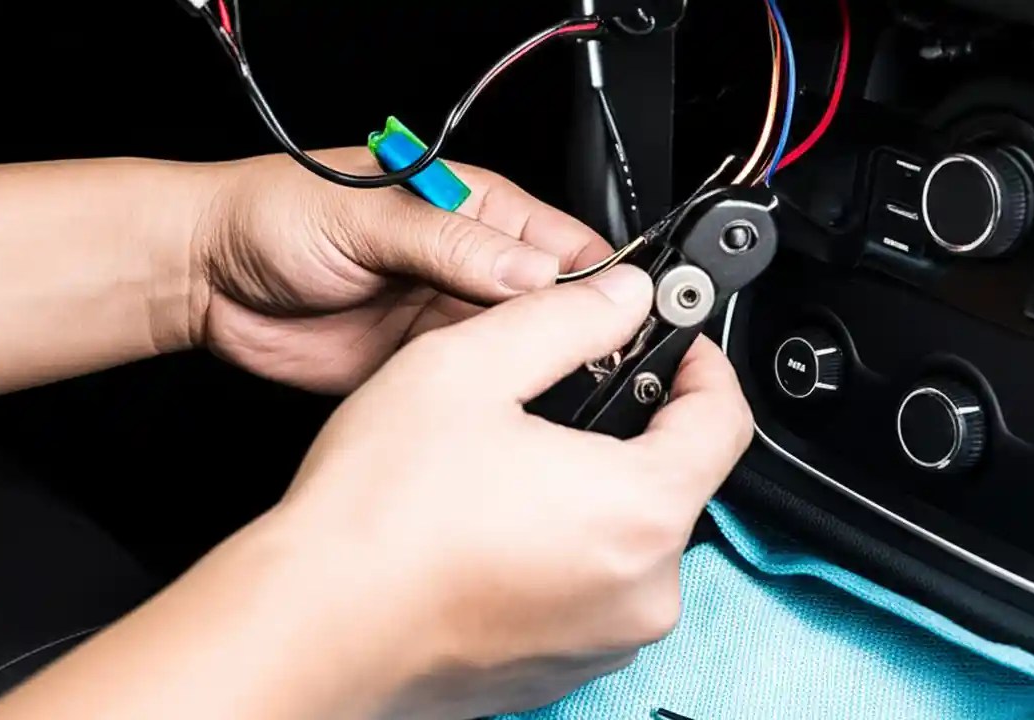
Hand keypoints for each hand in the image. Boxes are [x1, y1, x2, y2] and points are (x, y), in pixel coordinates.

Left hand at [192, 148, 609, 392]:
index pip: (562, 245)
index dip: (600, 279)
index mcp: (474, 211)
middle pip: (553, 307)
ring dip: (541, 373)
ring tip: (564, 398)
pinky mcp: (423, 369)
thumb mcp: (370, 218)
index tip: (624, 314)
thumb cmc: (275, 217)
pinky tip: (511, 417)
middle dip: (582, 335)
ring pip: (521, 353)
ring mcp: (448, 321)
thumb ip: (453, 245)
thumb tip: (532, 273)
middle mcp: (471, 268)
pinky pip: (476, 387)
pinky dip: (496, 403)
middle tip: (604, 370)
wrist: (206, 278)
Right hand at [269, 265, 753, 718]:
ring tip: (513, 466)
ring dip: (592, 490)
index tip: (673, 345)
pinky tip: (495, 526)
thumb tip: (625, 299)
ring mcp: (606, 639)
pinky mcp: (566, 668)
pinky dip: (564, 549)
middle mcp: (643, 592)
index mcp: (640, 513)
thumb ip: (565, 319)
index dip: (702, 365)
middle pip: (676, 479)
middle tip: (566, 397)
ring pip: (631, 535)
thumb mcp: (468, 369)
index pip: (725, 421)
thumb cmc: (374, 518)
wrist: (308, 630)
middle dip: (633, 428)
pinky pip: (594, 587)